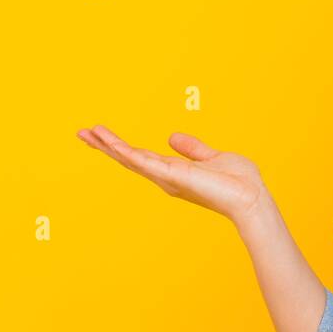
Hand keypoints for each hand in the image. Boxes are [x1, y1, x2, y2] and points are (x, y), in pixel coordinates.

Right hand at [76, 124, 273, 224]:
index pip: (141, 157)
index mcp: (173, 172)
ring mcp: (167, 178)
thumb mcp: (212, 157)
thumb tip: (172, 136)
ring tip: (87, 132)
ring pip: (131, 159)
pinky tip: (110, 143)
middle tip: (82, 133)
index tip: (101, 134)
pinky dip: (126, 152)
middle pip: (129, 158)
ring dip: (109, 146)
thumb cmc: (238, 182)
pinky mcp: (173, 176)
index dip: (120, 146)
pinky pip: (144, 161)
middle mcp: (165, 177)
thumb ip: (193, 149)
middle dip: (105, 146)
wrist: (250, 198)